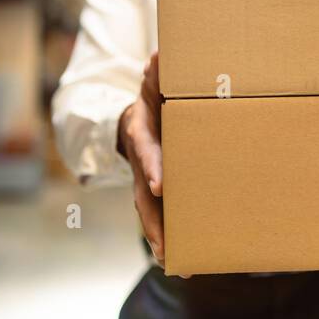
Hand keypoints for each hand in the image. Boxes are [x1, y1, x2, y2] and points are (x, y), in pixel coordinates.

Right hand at [118, 52, 176, 273]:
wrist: (133, 118)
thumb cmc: (153, 99)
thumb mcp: (154, 82)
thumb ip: (157, 71)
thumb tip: (160, 53)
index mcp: (141, 136)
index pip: (146, 153)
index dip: (151, 167)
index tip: (159, 184)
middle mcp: (139, 164)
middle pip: (143, 198)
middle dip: (154, 222)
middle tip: (165, 245)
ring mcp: (144, 182)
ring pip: (150, 214)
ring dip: (161, 239)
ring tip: (177, 264)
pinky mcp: (156, 194)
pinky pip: (162, 218)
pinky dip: (170, 238)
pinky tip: (184, 262)